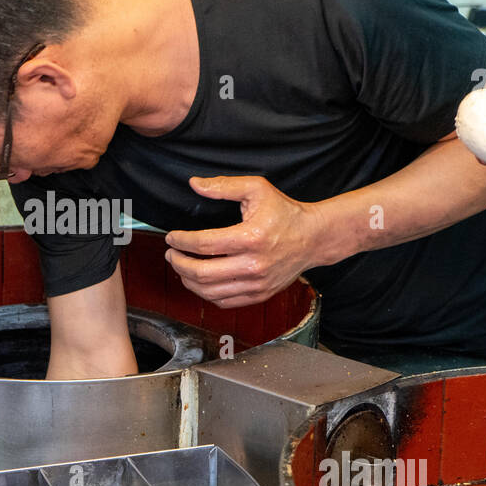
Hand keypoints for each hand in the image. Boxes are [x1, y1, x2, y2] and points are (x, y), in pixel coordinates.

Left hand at [163, 176, 322, 307]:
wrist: (314, 238)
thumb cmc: (286, 213)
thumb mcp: (257, 189)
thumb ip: (224, 186)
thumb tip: (195, 184)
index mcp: (251, 237)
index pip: (204, 244)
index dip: (181, 241)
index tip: (172, 237)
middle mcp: (253, 265)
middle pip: (202, 273)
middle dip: (178, 263)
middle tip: (171, 254)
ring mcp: (257, 284)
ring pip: (210, 291)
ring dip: (188, 280)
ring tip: (180, 267)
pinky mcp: (260, 295)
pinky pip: (224, 301)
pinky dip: (205, 294)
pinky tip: (199, 282)